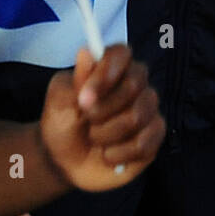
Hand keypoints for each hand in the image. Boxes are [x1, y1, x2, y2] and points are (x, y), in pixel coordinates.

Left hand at [41, 44, 164, 191]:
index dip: (106, 73)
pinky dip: (119, 153)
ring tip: (94, 138)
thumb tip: (86, 52)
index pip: (121, 54)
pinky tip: (108, 154)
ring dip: (107, 133)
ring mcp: (147, 108)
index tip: (85, 97)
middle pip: (133, 85)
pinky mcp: (154, 134)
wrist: (66, 163)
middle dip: (103, 109)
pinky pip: (145, 142)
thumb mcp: (60, 101)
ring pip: (138, 116)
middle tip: (86, 118)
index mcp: (110, 66)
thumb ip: (75, 80)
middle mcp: (134, 82)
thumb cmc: (63, 124)